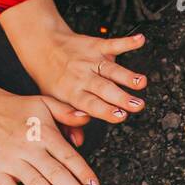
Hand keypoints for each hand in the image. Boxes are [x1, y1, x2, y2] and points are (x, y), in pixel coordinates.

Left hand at [1, 0, 146, 123]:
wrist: (42, 45)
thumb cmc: (51, 79)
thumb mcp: (53, 103)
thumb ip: (67, 123)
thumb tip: (77, 143)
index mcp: (73, 93)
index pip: (91, 104)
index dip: (106, 110)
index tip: (120, 116)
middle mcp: (83, 77)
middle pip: (104, 88)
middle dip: (121, 97)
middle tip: (137, 106)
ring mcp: (91, 61)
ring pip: (111, 70)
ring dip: (127, 75)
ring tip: (141, 82)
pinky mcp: (97, 45)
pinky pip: (113, 43)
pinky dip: (128, 42)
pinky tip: (141, 40)